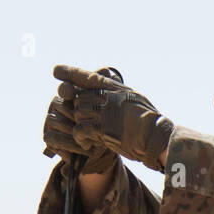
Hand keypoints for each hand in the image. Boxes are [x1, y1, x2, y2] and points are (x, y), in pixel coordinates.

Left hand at [52, 64, 172, 170]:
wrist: (156, 137)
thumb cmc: (149, 120)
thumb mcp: (134, 98)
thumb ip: (118, 93)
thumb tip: (107, 89)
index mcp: (115, 88)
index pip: (86, 76)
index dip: (70, 72)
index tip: (56, 71)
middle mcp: (107, 97)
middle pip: (78, 97)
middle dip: (77, 108)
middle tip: (81, 120)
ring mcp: (104, 112)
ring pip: (78, 112)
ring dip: (79, 124)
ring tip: (86, 135)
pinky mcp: (103, 129)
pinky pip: (80, 129)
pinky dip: (80, 137)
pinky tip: (85, 142)